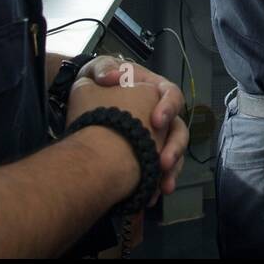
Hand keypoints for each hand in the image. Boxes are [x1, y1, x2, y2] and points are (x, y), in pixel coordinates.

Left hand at [81, 57, 187, 199]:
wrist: (85, 106)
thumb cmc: (97, 83)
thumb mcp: (97, 69)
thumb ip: (104, 68)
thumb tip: (112, 77)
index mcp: (154, 90)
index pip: (171, 95)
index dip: (168, 108)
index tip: (157, 121)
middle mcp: (160, 114)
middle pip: (178, 130)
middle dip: (175, 148)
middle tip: (164, 163)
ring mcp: (155, 136)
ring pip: (173, 154)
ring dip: (171, 171)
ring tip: (162, 187)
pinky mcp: (147, 155)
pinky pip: (159, 170)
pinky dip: (156, 183)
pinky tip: (150, 195)